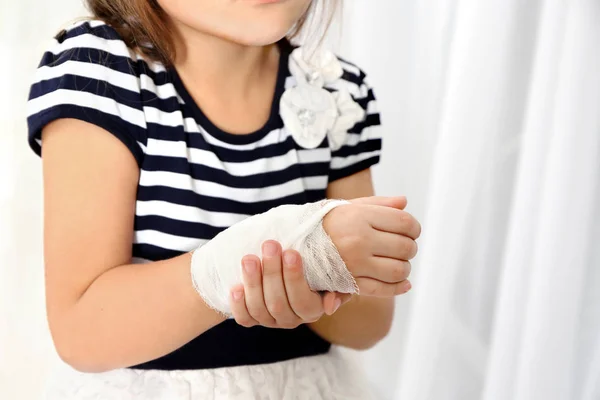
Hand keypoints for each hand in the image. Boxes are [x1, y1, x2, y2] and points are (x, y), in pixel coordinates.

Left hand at [229, 241, 350, 328]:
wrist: (285, 267)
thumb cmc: (312, 268)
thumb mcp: (331, 276)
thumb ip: (338, 287)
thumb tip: (330, 305)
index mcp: (312, 309)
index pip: (303, 301)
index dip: (295, 278)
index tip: (291, 252)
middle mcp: (292, 319)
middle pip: (279, 303)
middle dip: (272, 273)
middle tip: (270, 245)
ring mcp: (271, 320)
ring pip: (260, 309)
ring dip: (253, 283)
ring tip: (249, 258)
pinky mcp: (253, 319)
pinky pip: (245, 319)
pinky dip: (239, 304)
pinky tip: (236, 287)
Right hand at [323, 196, 420, 296]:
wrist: (297, 244)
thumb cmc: (327, 222)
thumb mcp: (349, 206)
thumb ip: (378, 204)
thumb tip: (404, 202)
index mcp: (360, 217)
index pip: (404, 222)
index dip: (415, 228)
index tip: (412, 231)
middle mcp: (359, 240)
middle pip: (405, 247)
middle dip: (410, 248)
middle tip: (404, 247)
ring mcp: (355, 263)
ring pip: (398, 270)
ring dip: (405, 268)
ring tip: (398, 262)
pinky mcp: (350, 282)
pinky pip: (383, 289)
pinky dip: (399, 287)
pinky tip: (404, 283)